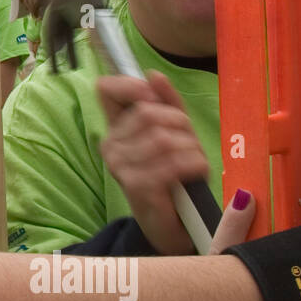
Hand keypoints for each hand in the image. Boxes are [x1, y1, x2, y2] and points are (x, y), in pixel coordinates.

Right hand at [96, 71, 209, 254]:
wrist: (174, 227)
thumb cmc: (174, 178)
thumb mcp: (174, 134)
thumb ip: (166, 104)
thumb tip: (154, 74)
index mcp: (115, 129)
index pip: (106, 89)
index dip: (131, 85)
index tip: (151, 96)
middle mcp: (110, 146)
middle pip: (149, 112)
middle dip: (180, 125)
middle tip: (188, 146)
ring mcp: (120, 166)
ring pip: (164, 138)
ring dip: (191, 150)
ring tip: (192, 164)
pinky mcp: (137, 186)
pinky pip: (172, 162)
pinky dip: (193, 166)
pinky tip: (193, 175)